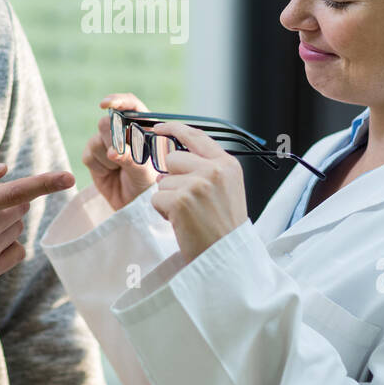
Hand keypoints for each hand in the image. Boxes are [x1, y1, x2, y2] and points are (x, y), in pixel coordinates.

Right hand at [80, 93, 158, 210]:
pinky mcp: (94, 156)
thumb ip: (132, 159)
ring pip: (96, 140)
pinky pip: (88, 155)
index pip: (131, 104)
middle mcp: (122, 132)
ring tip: (119, 170)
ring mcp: (106, 143)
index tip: (106, 105)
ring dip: (106, 158)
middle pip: (107, 122)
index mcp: (142, 126)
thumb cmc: (148, 184)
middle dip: (111, 140)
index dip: (118, 100)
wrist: (134, 204)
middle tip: (120, 158)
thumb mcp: (145, 172)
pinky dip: (99, 167)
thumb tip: (113, 152)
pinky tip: (109, 174)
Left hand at [147, 121, 247, 262]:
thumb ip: (206, 167)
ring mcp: (197, 184)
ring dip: (168, 198)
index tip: (158, 128)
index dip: (174, 129)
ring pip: (162, 181)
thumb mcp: (226, 188)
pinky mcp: (181, 201)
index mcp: (227, 164)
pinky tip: (181, 222)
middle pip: (172, 158)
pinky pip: (156, 198)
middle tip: (186, 200)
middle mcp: (214, 170)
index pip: (196, 136)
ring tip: (187, 214)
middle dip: (171, 178)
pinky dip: (163, 212)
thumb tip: (171, 154)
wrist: (226, 256)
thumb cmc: (222, 225)